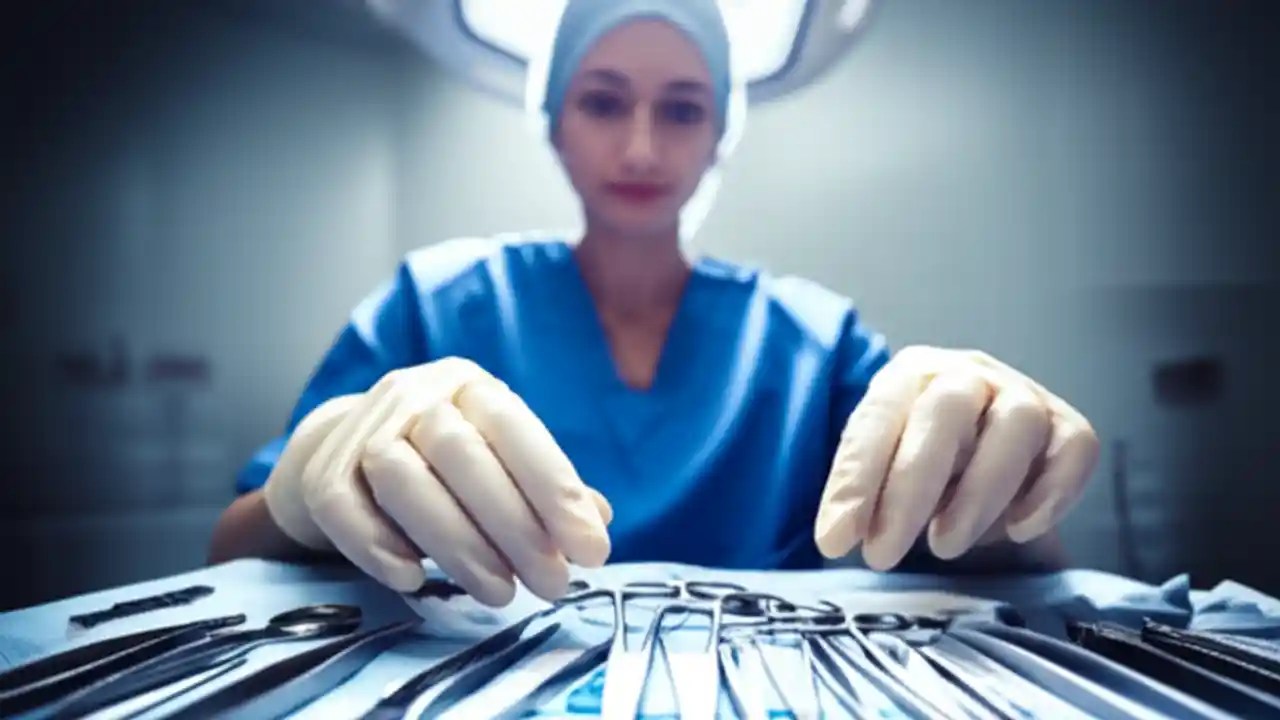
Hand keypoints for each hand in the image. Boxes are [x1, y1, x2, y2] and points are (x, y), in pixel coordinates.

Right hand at [262, 357, 612, 605]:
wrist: (351, 444)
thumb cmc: (448, 462)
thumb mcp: (502, 460)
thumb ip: (546, 491)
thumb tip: (598, 522)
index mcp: (472, 387)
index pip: (516, 429)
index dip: (556, 490)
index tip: (592, 550)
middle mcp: (416, 393)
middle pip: (460, 454)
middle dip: (514, 528)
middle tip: (551, 584)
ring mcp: (362, 426)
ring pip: (399, 477)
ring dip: (454, 543)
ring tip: (498, 592)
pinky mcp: (322, 468)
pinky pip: (341, 506)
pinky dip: (377, 546)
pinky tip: (414, 579)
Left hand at [814, 346, 1099, 569]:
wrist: (979, 446)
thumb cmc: (920, 460)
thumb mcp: (881, 471)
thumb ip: (862, 496)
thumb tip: (836, 538)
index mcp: (908, 376)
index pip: (878, 418)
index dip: (855, 481)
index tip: (835, 540)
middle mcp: (968, 374)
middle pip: (947, 412)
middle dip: (911, 489)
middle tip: (883, 554)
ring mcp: (1024, 396)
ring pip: (1015, 427)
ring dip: (979, 494)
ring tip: (944, 546)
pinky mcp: (1069, 427)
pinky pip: (1075, 450)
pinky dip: (1051, 493)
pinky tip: (1018, 530)